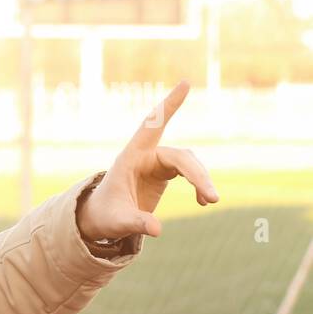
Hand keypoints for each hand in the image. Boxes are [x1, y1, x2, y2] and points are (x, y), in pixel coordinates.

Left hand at [76, 80, 220, 240]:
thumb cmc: (105, 215)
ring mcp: (156, 162)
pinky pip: (190, 171)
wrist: (101, 217)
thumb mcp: (117, 222)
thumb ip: (135, 223)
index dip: (168, 106)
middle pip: (180, 156)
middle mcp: (145, 155)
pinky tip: (203, 202)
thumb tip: (156, 229)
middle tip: (213, 198)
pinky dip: (199, 184)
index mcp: (129, 157)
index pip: (151, 126)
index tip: (186, 83)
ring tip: (210, 201)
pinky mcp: (165, 171)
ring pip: (189, 163)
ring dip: (202, 180)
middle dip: (198, 175)